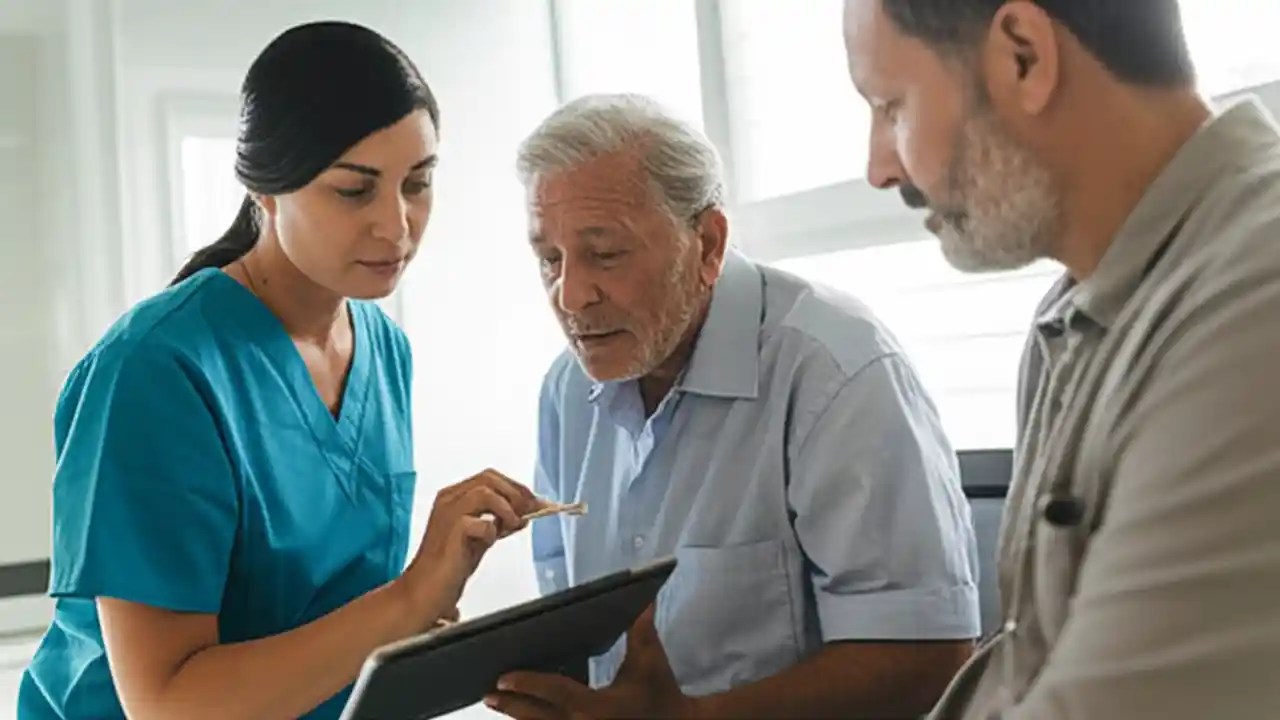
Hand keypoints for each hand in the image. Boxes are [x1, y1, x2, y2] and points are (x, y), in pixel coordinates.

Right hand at [401, 469, 538, 623]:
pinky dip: (492, 530)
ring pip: (485, 492)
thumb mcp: (480, 538)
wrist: (425, 592)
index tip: (535, 502)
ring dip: (506, 508)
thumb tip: (525, 513)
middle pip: (489, 478)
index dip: (516, 488)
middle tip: (529, 512)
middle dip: (515, 494)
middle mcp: (448, 499)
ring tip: (511, 525)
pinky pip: (480, 521)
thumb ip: (499, 523)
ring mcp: (448, 513)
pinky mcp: (451, 531)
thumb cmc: (449, 566)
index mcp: (453, 497)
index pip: (490, 478)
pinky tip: (490, 542)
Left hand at [485, 606, 694, 718]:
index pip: (554, 693)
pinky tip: (522, 715)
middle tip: (488, 691)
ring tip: (496, 700)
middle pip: (537, 718)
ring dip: (518, 717)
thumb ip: (641, 629)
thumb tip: (643, 597)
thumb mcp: (650, 660)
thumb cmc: (662, 692)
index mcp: (597, 707)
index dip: (527, 684)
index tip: (503, 676)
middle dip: (511, 705)